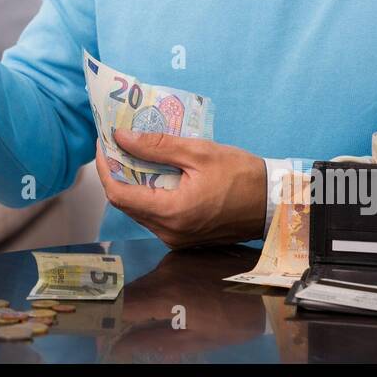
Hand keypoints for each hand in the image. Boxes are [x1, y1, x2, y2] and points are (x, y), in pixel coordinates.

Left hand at [94, 130, 267, 247]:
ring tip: (132, 154)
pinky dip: (147, 194)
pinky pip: (155, 216)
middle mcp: (169, 232)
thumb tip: (121, 138)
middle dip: (116, 173)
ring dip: (131, 184)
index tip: (102, 144)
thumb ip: (156, 146)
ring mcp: (176, 239)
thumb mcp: (199, 152)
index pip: (119, 194)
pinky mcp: (184, 238)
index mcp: (171, 212)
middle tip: (116, 145)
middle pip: (126, 203)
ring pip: (139, 210)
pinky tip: (152, 173)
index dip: (104, 168)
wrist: (273, 203)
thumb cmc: (242, 175)